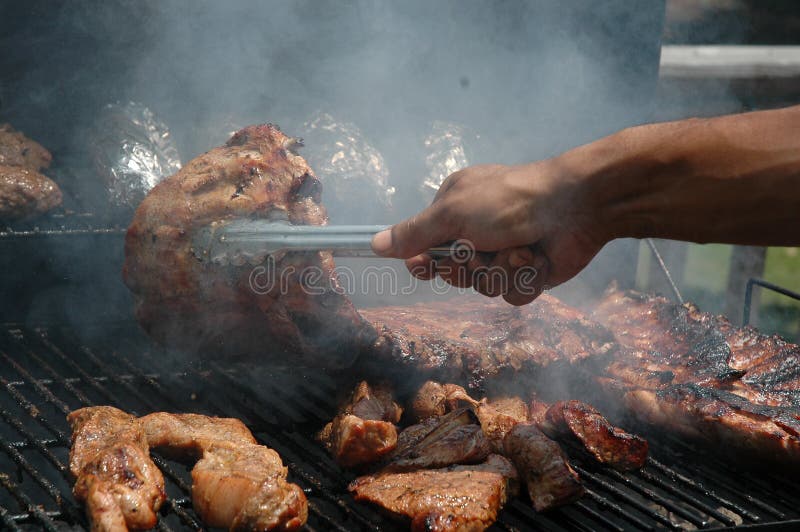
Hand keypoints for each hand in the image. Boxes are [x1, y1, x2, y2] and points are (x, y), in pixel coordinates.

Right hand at [371, 160, 607, 304]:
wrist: (575, 208)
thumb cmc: (508, 201)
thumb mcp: (453, 213)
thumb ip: (414, 233)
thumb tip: (372, 243)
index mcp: (456, 209)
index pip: (426, 248)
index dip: (426, 263)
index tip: (423, 267)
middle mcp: (478, 232)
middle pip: (455, 274)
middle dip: (470, 268)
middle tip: (480, 250)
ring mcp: (505, 253)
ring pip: (485, 287)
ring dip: (501, 271)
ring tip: (519, 249)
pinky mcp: (530, 273)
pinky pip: (513, 294)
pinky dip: (525, 279)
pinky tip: (538, 260)